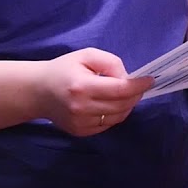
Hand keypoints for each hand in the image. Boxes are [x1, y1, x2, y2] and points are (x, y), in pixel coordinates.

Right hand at [35, 48, 153, 136]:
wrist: (38, 91)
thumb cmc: (64, 69)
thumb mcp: (87, 56)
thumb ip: (111, 62)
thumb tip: (128, 78)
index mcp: (82, 86)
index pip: (120, 89)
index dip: (138, 85)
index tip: (149, 79)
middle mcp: (81, 107)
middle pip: (122, 105)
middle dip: (135, 95)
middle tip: (138, 86)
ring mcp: (80, 122)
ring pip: (117, 117)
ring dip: (127, 105)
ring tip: (124, 94)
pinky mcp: (80, 132)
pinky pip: (107, 125)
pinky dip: (115, 114)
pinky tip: (110, 104)